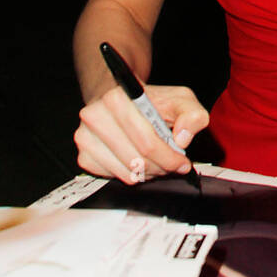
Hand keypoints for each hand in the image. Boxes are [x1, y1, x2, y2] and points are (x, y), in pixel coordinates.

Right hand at [74, 83, 208, 183]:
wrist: (123, 102)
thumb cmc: (150, 102)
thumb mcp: (179, 99)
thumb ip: (191, 114)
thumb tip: (182, 138)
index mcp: (117, 99)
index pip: (147, 142)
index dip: (170, 157)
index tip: (182, 162)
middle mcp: (95, 116)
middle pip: (137, 159)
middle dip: (162, 166)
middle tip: (173, 164)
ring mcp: (85, 138)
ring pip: (126, 172)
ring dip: (148, 172)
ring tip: (158, 161)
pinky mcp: (84, 156)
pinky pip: (114, 177)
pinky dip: (132, 175)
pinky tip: (139, 161)